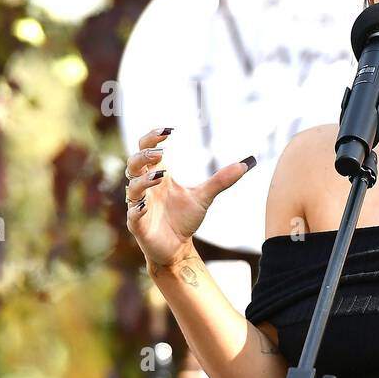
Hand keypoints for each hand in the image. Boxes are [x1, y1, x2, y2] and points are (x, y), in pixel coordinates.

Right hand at [124, 126, 256, 270]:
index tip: (168, 130)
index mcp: (158, 175)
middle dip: (145, 155)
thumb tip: (246, 164)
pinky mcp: (138, 224)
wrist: (177, 247)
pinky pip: (133, 214)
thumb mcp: (204, 197)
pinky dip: (137, 208)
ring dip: (145, 180)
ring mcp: (139, 205)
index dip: (153, 138)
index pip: (147, 149)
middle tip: (160, 152)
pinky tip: (144, 205)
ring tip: (161, 175)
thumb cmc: (185, 219)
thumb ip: (221, 180)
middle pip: (135, 163)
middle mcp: (145, 187)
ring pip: (133, 187)